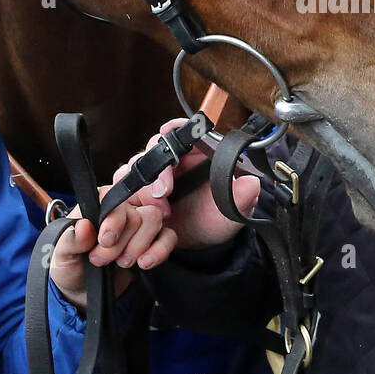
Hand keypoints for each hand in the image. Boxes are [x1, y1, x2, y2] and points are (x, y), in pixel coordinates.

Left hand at [48, 189, 177, 310]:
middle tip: (102, 260)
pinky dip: (159, 251)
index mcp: (96, 207)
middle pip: (136, 212)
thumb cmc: (70, 266)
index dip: (114, 219)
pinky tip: (144, 264)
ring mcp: (138, 226)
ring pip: (154, 220)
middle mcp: (119, 212)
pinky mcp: (152, 242)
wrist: (82, 292)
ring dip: (138, 246)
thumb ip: (70, 241)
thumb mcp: (61, 257)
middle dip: (122, 243)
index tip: (106, 240)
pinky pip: (168, 237)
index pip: (113, 198)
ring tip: (121, 263)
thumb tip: (83, 226)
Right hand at [114, 120, 260, 249]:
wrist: (201, 244)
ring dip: (143, 187)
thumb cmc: (217, 220)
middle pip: (153, 149)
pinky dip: (128, 200)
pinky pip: (123, 190)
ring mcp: (152, 178)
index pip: (182, 132)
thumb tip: (251, 183)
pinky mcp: (137, 195)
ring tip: (160, 211)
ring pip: (134, 168)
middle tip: (164, 193)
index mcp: (197, 154)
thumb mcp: (234, 211)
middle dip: (156, 169)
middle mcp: (172, 162)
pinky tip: (142, 215)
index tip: (168, 132)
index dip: (174, 129)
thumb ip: (242, 196)